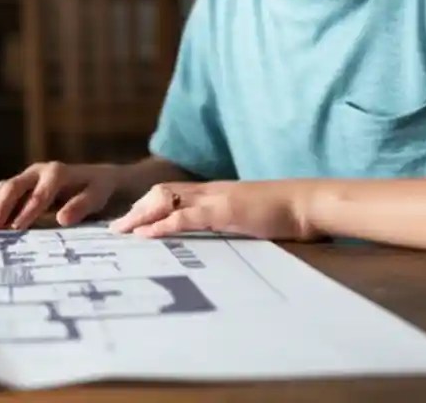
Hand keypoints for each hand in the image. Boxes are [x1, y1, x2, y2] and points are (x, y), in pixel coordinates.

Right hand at [0, 161, 122, 230]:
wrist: (98, 177)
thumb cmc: (99, 188)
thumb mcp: (99, 195)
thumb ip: (82, 205)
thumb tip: (62, 218)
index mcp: (57, 173)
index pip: (40, 193)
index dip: (28, 210)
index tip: (16, 228)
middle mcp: (38, 172)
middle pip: (14, 186)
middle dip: (1, 207)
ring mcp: (28, 177)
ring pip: (3, 188)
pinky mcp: (22, 186)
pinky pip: (1, 193)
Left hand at [108, 180, 320, 239]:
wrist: (309, 203)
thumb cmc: (285, 213)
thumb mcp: (249, 216)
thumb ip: (229, 220)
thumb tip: (217, 233)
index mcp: (215, 191)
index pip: (172, 192)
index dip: (148, 204)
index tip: (131, 220)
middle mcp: (210, 190)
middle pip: (160, 192)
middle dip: (136, 209)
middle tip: (116, 228)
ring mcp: (217, 198)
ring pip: (166, 200)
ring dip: (140, 215)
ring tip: (122, 231)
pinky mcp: (225, 211)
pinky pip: (187, 217)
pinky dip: (163, 225)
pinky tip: (146, 235)